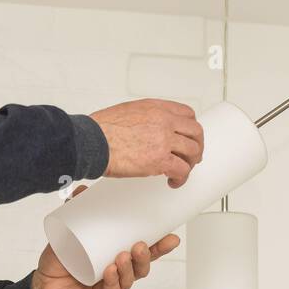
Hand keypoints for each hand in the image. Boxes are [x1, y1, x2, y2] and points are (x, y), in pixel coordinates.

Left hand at [31, 186, 179, 288]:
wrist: (41, 285)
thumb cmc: (60, 261)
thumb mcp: (68, 233)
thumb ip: (77, 212)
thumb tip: (82, 190)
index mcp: (118, 257)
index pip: (144, 251)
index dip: (159, 246)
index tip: (171, 236)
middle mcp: (118, 273)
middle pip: (142, 267)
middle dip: (147, 256)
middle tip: (140, 245)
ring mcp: (110, 288)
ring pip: (129, 280)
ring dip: (129, 268)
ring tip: (122, 257)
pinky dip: (112, 282)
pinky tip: (110, 272)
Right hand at [88, 98, 203, 187]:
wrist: (92, 142)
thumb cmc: (100, 130)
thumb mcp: (127, 112)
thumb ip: (143, 118)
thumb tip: (145, 129)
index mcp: (156, 108)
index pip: (186, 114)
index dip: (190, 128)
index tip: (187, 136)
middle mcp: (163, 121)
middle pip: (195, 132)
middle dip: (196, 146)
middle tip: (192, 156)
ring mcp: (163, 140)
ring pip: (192, 151)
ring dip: (189, 163)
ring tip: (181, 171)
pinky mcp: (160, 160)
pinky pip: (181, 169)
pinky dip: (180, 178)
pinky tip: (173, 181)